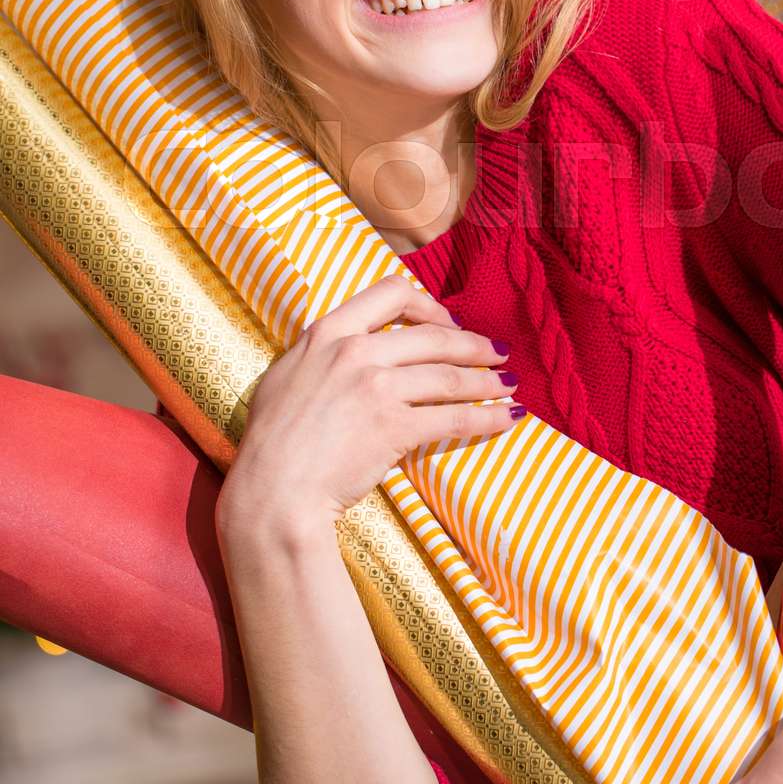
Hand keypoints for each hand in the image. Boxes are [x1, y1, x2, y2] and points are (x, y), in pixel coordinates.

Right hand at [215, 276, 521, 536]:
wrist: (272, 491)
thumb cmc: (272, 440)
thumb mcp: (288, 374)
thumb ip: (323, 352)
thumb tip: (351, 343)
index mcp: (329, 331)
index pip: (391, 292)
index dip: (429, 305)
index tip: (447, 322)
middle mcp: (356, 352)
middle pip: (434, 337)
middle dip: (475, 345)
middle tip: (498, 354)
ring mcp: (377, 389)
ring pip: (450, 377)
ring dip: (488, 381)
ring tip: (509, 385)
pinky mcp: (395, 428)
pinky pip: (454, 418)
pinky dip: (487, 418)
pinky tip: (507, 418)